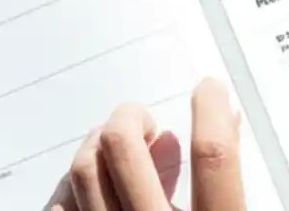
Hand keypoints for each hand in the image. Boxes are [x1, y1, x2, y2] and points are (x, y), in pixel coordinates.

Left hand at [48, 78, 243, 210]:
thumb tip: (228, 117)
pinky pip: (59, 205)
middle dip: (132, 117)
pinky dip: (72, 187)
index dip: (211, 109)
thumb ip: (227, 179)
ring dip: (99, 146)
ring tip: (118, 153)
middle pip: (122, 147)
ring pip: (82, 169)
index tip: (209, 89)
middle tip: (145, 122)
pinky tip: (93, 188)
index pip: (211, 157)